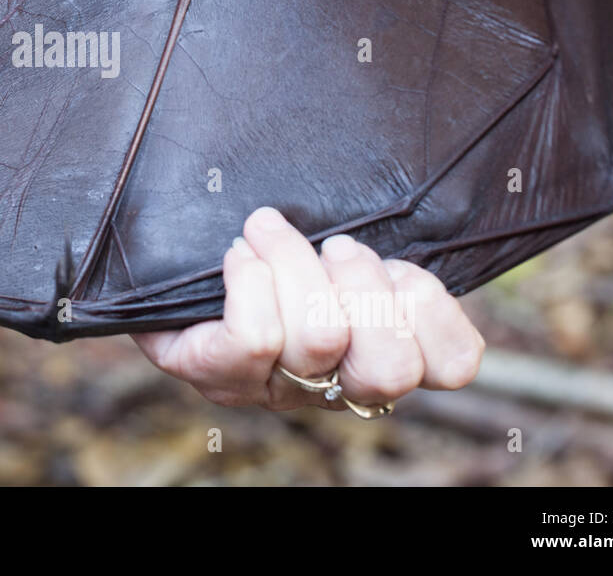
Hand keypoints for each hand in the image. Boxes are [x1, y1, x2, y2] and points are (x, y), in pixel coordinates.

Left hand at [132, 207, 485, 411]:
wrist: (160, 265)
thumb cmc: (264, 245)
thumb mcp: (333, 241)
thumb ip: (375, 244)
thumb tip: (404, 226)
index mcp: (377, 350)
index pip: (452, 367)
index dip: (434, 310)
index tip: (397, 266)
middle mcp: (332, 384)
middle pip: (391, 368)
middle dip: (367, 288)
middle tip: (334, 247)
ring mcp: (271, 386)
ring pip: (321, 338)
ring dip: (298, 265)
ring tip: (271, 233)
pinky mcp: (215, 374)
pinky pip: (254, 336)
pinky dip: (250, 280)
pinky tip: (237, 255)